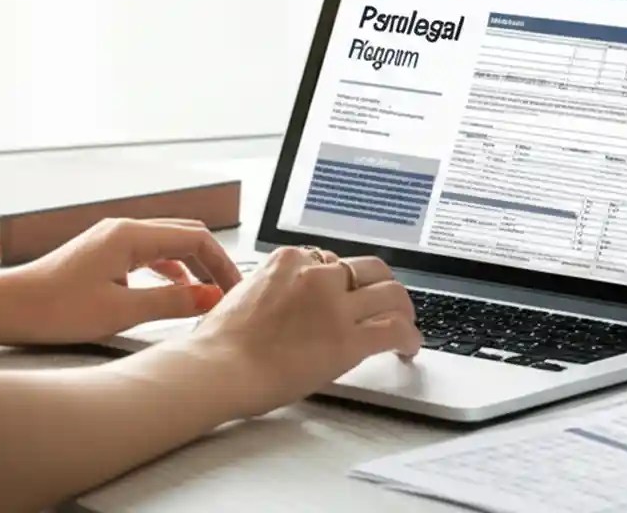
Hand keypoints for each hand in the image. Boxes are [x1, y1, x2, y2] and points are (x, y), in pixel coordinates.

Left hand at [0, 218, 242, 344]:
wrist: (6, 308)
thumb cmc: (56, 310)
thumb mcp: (120, 311)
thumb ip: (171, 302)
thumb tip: (212, 297)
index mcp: (131, 235)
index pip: (196, 237)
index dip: (222, 265)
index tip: (237, 292)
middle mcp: (124, 228)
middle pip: (186, 234)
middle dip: (212, 262)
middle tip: (230, 293)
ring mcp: (112, 238)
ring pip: (168, 243)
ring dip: (193, 266)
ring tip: (208, 295)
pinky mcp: (103, 252)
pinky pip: (149, 254)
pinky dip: (170, 270)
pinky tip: (175, 292)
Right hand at [188, 246, 421, 415]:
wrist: (217, 368)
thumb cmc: (219, 343)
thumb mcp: (245, 292)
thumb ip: (275, 289)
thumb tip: (285, 301)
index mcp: (288, 260)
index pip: (331, 260)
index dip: (344, 280)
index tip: (348, 294)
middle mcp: (316, 275)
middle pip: (369, 268)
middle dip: (381, 286)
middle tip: (385, 304)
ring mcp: (335, 306)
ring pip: (392, 294)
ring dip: (404, 310)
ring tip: (405, 325)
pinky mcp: (348, 340)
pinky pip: (395, 330)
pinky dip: (410, 338)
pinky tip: (409, 348)